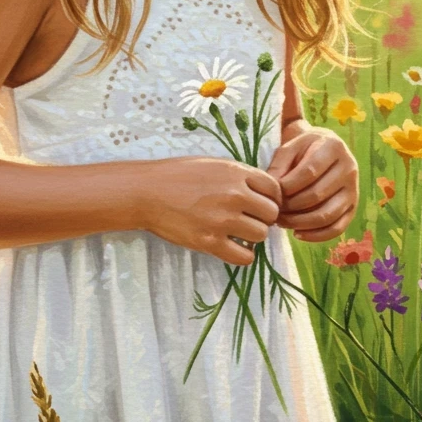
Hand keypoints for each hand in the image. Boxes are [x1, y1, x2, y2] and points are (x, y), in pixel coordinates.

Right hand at [138, 156, 281, 265]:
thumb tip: (262, 193)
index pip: (274, 189)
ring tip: (238, 231)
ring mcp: (222, 219)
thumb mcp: (212, 164)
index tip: (262, 203)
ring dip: (252, 235)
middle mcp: (233, 194)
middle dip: (263, 217)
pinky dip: (243, 254)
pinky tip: (232, 246)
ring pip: (260, 235)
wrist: (147, 192)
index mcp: (235, 172)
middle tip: (249, 218)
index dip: (272, 198)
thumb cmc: (177, 175)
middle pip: (271, 213)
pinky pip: (244, 257)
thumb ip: (238, 176)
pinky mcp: (210, 241)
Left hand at [267, 121, 358, 242]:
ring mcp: (353, 189)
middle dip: (291, 206)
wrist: (323, 150)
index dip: (288, 186)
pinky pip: (337, 228)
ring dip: (300, 223)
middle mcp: (349, 168)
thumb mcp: (289, 148)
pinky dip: (316, 235)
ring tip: (281, 222)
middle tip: (273, 211)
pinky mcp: (353, 207)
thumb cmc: (302, 149)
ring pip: (327, 214)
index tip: (273, 193)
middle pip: (317, 195)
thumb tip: (273, 192)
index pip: (309, 171)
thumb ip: (278, 166)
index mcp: (333, 147)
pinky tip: (297, 233)